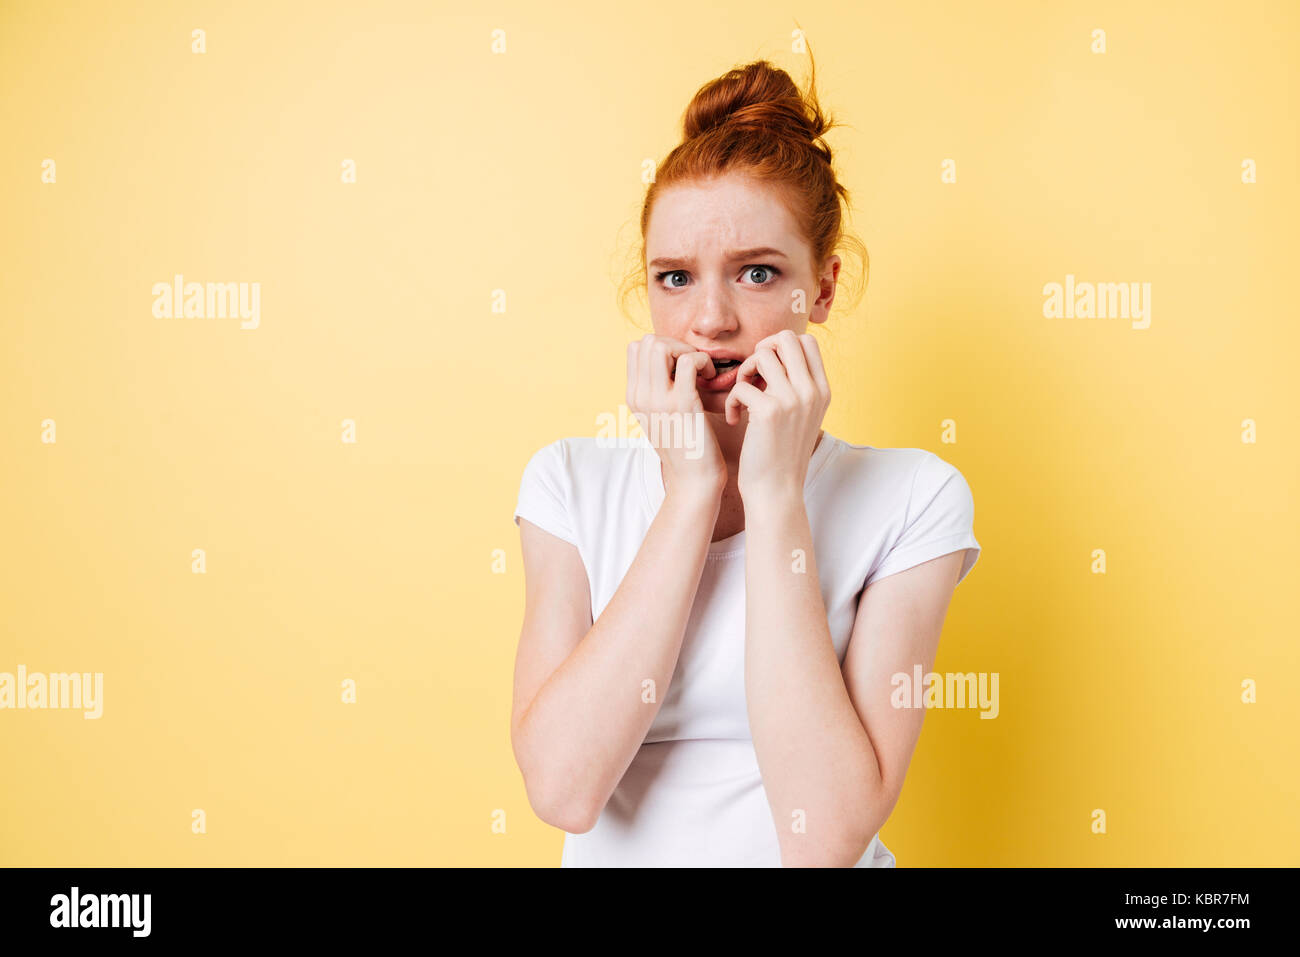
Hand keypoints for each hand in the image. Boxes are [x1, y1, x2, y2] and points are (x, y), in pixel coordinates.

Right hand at [626, 334, 726, 500]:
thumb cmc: (685, 448)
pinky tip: (710, 378)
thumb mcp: (659, 418)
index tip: (681, 365)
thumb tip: (667, 363)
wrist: (693, 481)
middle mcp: (640, 396)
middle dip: (675, 344)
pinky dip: (703, 361)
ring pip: (661, 345)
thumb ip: (656, 391)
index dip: (662, 347)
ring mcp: (658, 400)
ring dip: (687, 350)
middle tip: (693, 365)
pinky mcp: (682, 404)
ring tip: (700, 371)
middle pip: (646, 341)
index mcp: (633, 397)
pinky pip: (688, 360)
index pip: (635, 348)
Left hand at [724, 330, 830, 502]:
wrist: (777, 492)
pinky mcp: (768, 411)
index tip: (767, 369)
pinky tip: (733, 420)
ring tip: (742, 396)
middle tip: (753, 376)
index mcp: (823, 391)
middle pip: (786, 338)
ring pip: (762, 354)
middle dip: (762, 350)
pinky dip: (731, 400)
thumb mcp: (802, 417)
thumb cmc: (782, 455)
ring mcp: (792, 400)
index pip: (807, 341)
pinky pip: (741, 385)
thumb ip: (798, 388)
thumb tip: (777, 356)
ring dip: (745, 371)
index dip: (781, 346)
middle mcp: (812, 391)